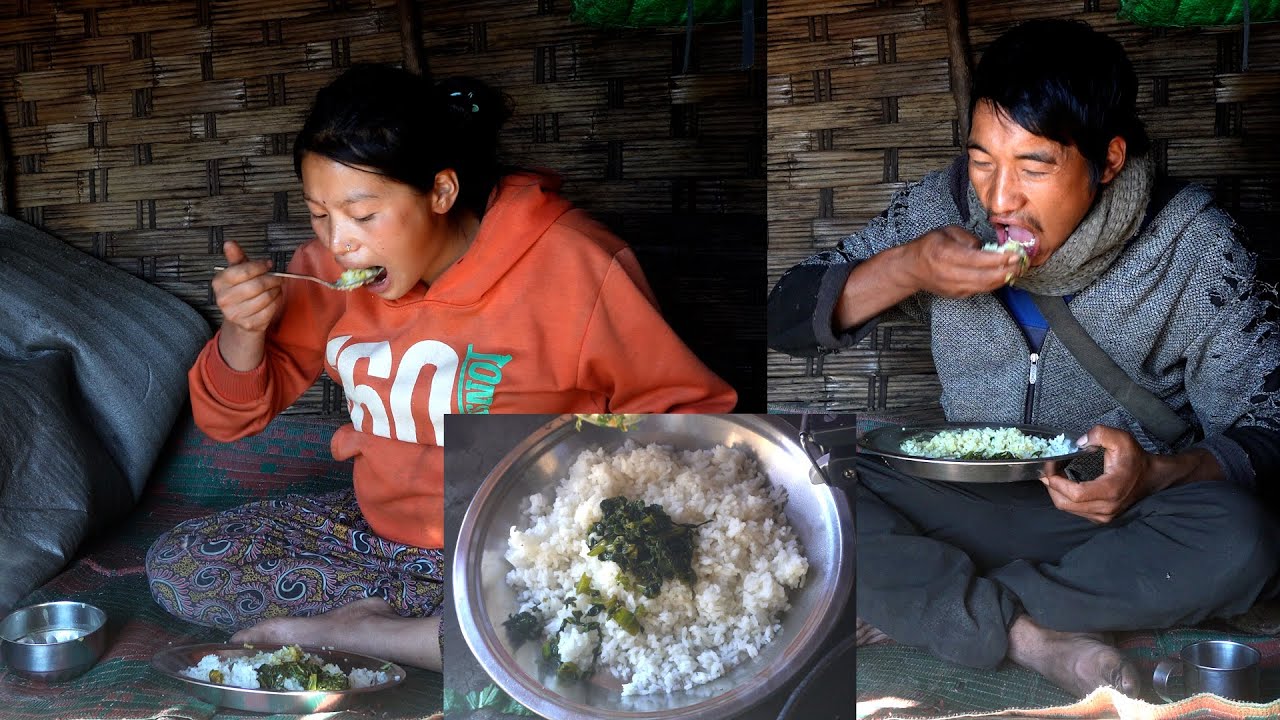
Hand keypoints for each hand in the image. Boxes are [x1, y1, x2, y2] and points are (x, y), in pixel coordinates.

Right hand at [213, 241, 284, 335]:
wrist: (239, 318)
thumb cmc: (240, 291)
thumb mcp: (237, 272)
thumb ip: (236, 257)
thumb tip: (229, 243)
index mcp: (219, 282)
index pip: (244, 271)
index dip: (260, 266)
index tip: (268, 265)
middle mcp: (224, 299)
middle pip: (257, 285)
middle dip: (272, 279)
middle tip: (277, 277)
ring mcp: (235, 313)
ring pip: (266, 297)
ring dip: (276, 290)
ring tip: (275, 287)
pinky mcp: (249, 324)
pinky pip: (270, 310)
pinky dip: (277, 302)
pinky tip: (274, 298)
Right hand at [903, 225, 1024, 298]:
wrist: (911, 269)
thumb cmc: (929, 247)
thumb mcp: (947, 232)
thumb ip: (969, 238)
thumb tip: (988, 249)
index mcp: (946, 254)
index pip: (978, 260)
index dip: (1000, 258)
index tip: (1015, 253)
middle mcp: (950, 273)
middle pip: (985, 277)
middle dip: (1007, 270)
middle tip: (1022, 262)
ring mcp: (954, 287)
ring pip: (986, 286)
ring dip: (1004, 278)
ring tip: (1018, 269)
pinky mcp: (957, 294)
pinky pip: (981, 290)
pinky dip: (995, 283)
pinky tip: (1004, 275)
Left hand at [1040, 425, 1153, 523]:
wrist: (1152, 478)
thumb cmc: (1136, 459)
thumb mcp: (1121, 439)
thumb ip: (1099, 434)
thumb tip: (1079, 442)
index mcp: (1110, 490)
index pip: (1074, 493)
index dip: (1056, 480)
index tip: (1049, 464)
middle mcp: (1106, 508)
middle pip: (1065, 503)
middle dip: (1051, 485)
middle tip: (1047, 468)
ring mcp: (1103, 516)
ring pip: (1067, 508)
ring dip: (1056, 491)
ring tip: (1054, 473)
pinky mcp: (1100, 517)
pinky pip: (1074, 510)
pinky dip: (1065, 497)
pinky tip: (1065, 482)